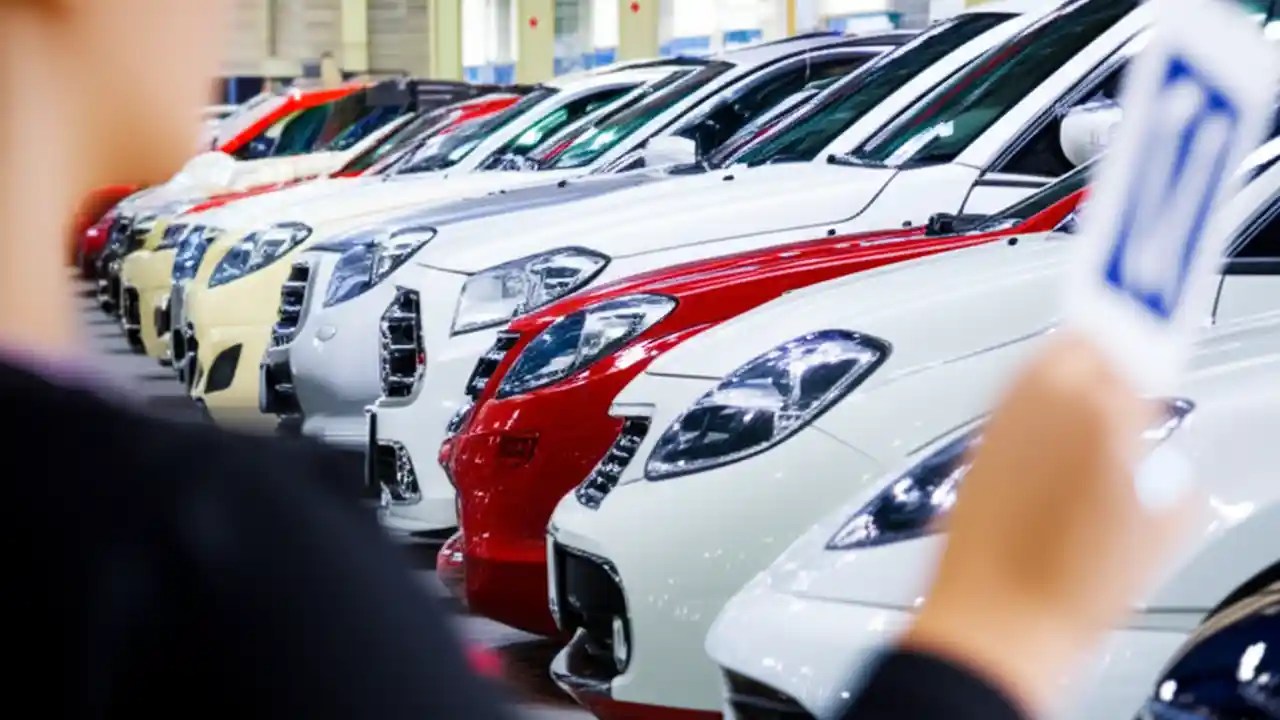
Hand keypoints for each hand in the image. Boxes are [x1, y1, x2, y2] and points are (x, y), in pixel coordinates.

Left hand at [902, 332, 1194, 715]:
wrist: (995, 619)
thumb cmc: (1069, 586)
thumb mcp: (1160, 527)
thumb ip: (1164, 471)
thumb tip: (1149, 455)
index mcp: (1104, 412)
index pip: (1130, 359)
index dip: (1140, 371)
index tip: (1143, 383)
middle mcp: (1041, 402)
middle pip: (1077, 347)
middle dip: (1097, 359)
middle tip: (1111, 380)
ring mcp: (996, 421)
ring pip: (1032, 368)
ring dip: (1056, 376)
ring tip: (1073, 402)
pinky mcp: (965, 444)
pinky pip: (1001, 404)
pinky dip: (1023, 408)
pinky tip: (1035, 439)